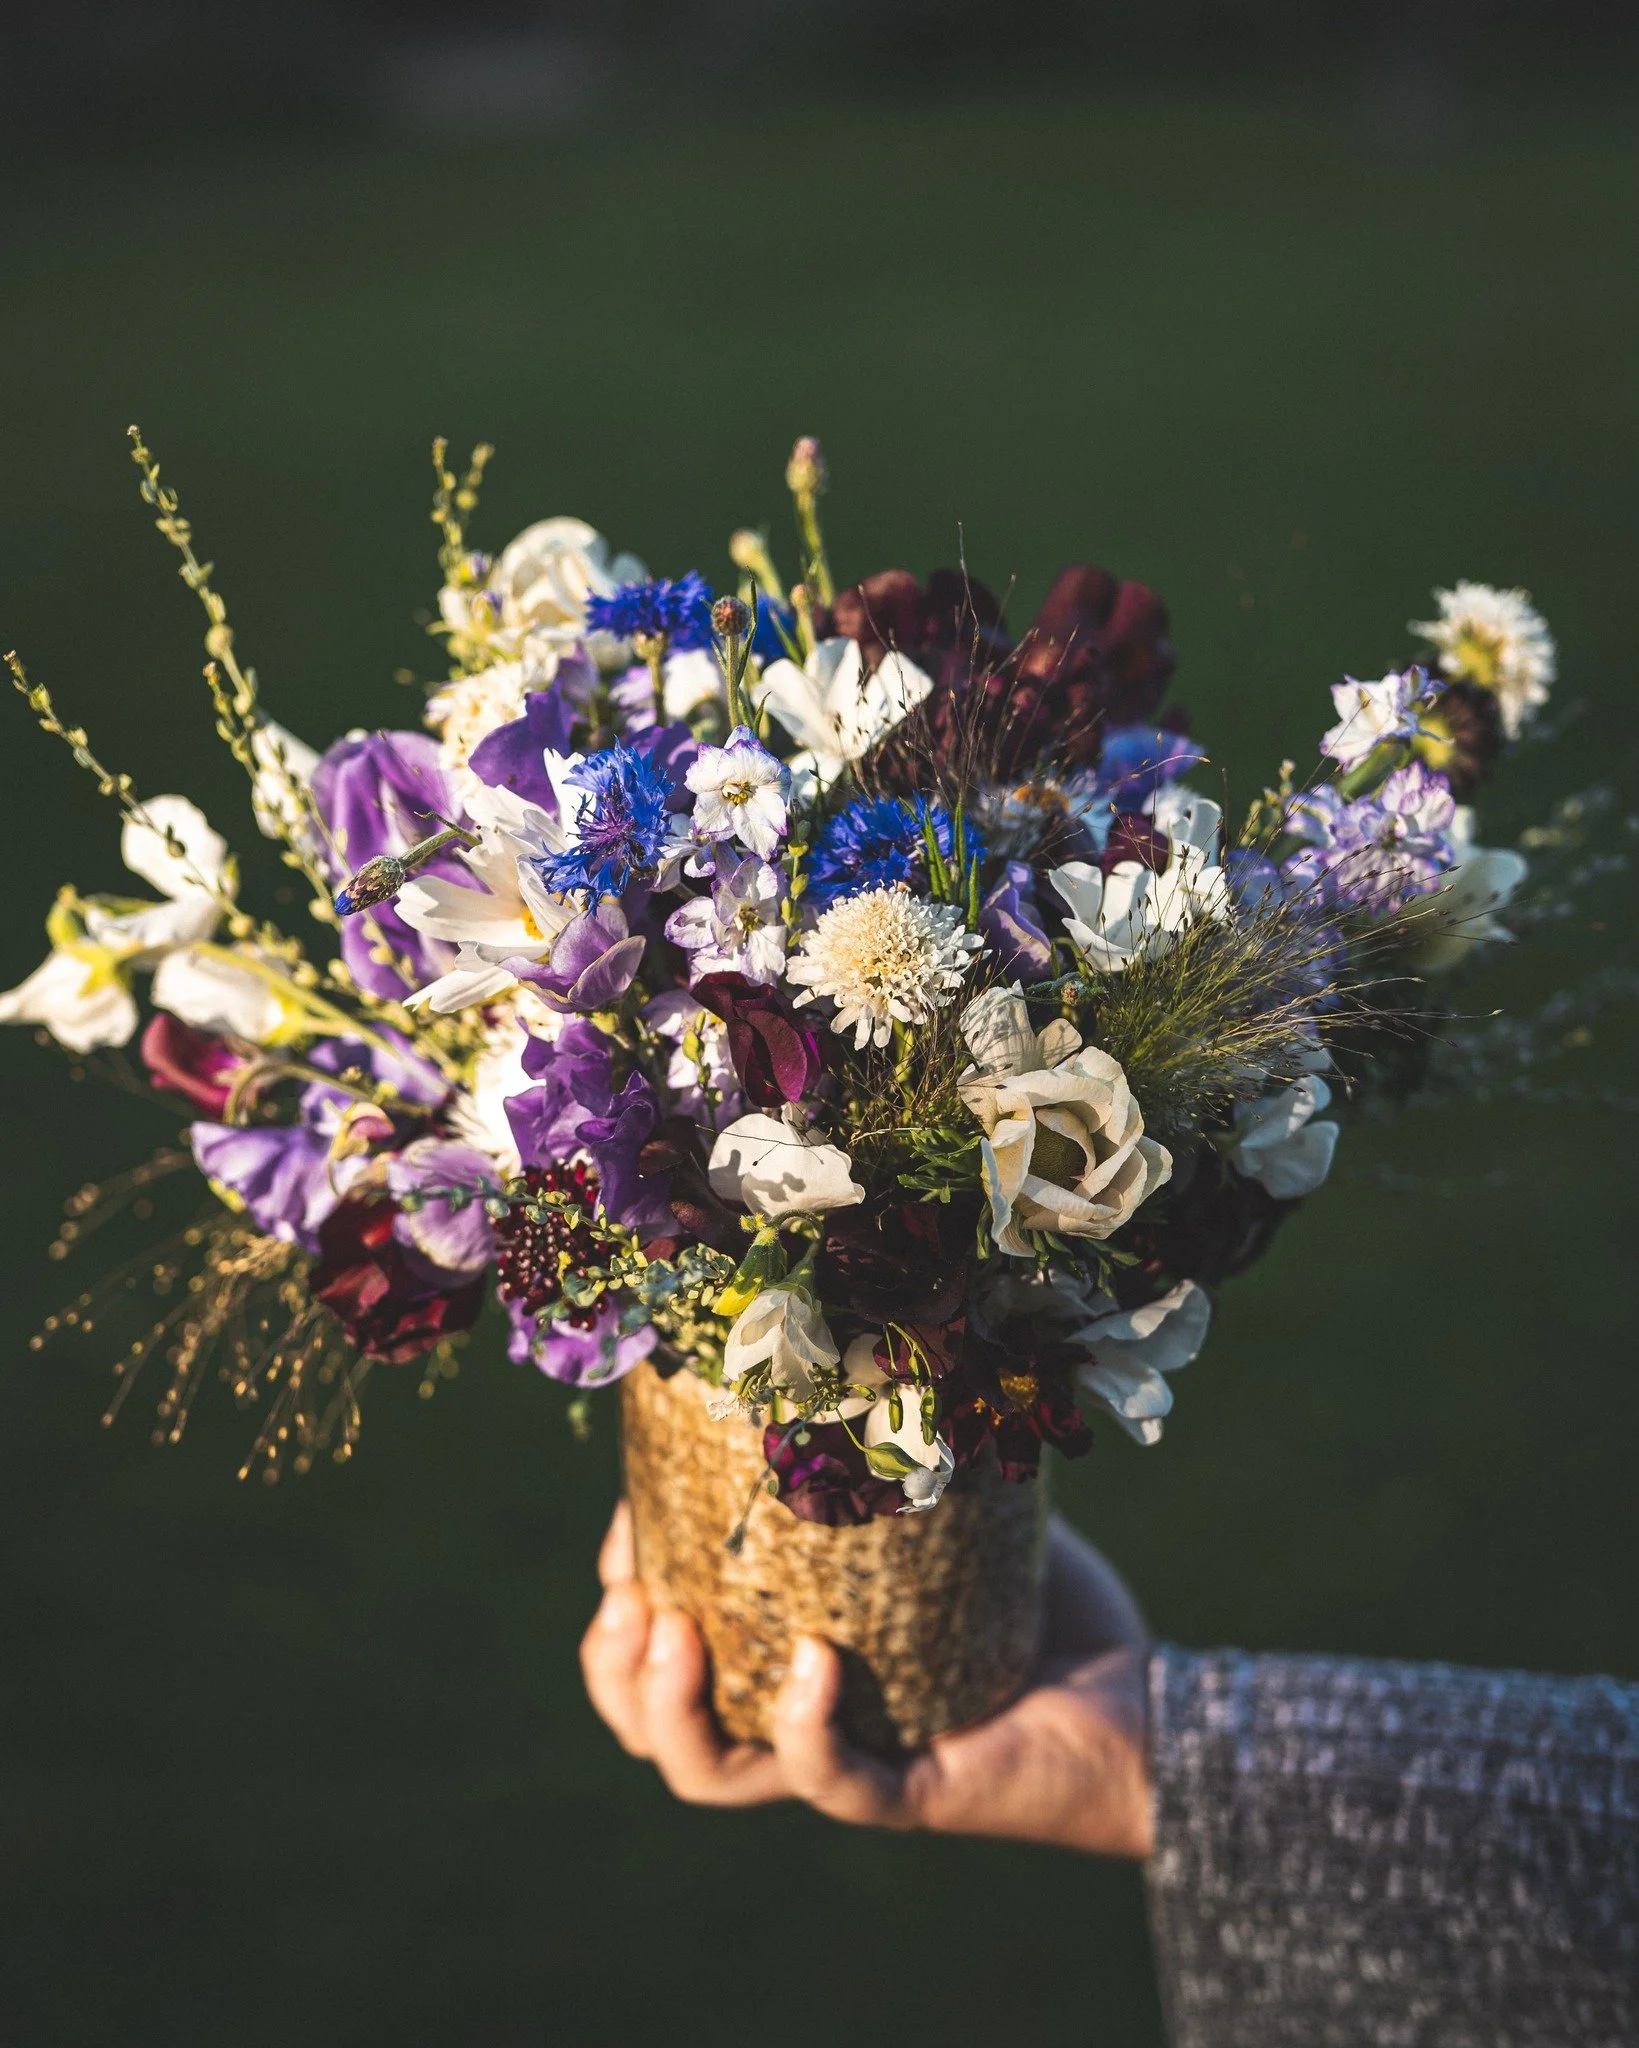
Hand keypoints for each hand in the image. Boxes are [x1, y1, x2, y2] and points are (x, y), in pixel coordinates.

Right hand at [580, 1502, 1153, 1857]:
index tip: (623, 1528)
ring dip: (669, 1709)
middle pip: (657, 1727)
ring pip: (714, 1773)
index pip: (662, 1650)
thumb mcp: (945, 1517)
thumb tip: (842, 1338)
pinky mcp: (914, 1793)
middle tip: (626, 1600)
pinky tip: (810, 1660)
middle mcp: (800, 1715)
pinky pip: (834, 1781)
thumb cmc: (1044, 1603)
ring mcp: (853, 1760)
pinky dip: (805, 1728)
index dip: (618, 1598)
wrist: (1142, 1697)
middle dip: (615, 1668)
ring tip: (671, 1632)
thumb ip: (888, 1456)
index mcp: (783, 1656)